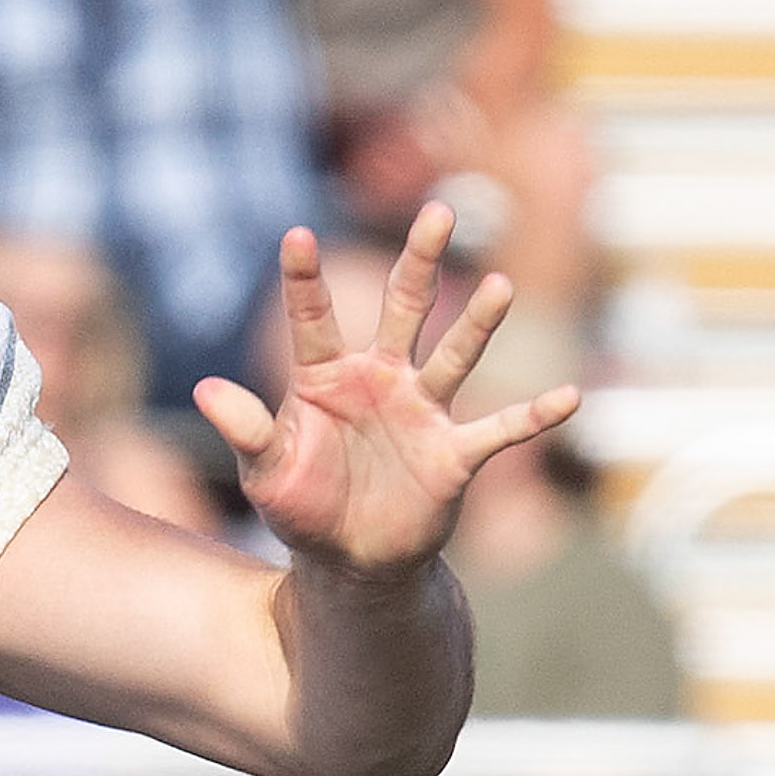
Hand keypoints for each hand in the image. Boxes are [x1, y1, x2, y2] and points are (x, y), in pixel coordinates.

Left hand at [195, 204, 576, 576]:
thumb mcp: (266, 475)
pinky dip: (534, 417)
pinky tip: (570, 396)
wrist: (350, 563)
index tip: (294, 234)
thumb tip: (204, 389)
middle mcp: (381, 380)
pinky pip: (500, 431)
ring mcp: (422, 413)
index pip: (314, 318)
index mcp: (326, 377)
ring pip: (455, 356)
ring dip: (477, 325)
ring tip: (501, 287)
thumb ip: (245, 430)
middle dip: (421, 261)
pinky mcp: (455, 454)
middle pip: (405, 308)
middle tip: (438, 212)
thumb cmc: (302, 509)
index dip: (304, 279)